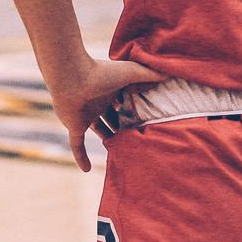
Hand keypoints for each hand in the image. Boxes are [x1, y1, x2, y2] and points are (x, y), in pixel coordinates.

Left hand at [49, 56, 164, 171]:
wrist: (71, 77)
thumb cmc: (101, 72)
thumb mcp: (131, 73)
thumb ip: (149, 74)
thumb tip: (170, 73)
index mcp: (110, 89)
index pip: (124, 101)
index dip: (134, 110)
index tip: (147, 120)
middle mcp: (98, 101)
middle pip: (113, 117)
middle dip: (123, 126)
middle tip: (138, 138)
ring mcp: (85, 114)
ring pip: (99, 130)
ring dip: (108, 140)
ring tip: (122, 152)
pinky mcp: (74, 126)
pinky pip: (77, 145)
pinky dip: (81, 157)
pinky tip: (86, 170)